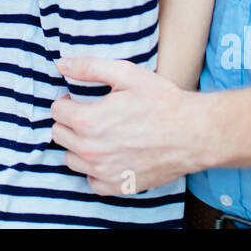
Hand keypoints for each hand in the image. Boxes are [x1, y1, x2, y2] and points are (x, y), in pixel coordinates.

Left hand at [51, 58, 205, 193]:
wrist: (193, 133)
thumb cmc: (162, 102)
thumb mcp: (126, 74)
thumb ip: (89, 67)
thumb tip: (61, 64)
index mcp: (88, 121)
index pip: (56, 111)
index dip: (68, 101)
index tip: (81, 100)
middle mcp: (91, 151)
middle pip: (59, 135)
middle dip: (70, 122)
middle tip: (91, 115)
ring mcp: (104, 172)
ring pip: (72, 159)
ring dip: (79, 146)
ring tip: (101, 134)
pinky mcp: (118, 186)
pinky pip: (91, 180)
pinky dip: (96, 169)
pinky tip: (111, 155)